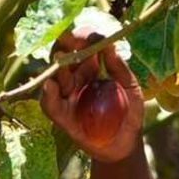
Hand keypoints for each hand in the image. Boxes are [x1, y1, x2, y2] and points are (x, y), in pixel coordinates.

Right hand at [40, 29, 144, 163]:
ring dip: (58, 68)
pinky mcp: (62, 116)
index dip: (81, 36)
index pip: (81, 46)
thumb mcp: (131, 87)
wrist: (125, 144)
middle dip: (65, 46)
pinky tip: (52, 85)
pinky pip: (50, 104)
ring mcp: (67, 96)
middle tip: (69, 40)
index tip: (87, 34)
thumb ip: (119, 67)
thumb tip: (109, 43)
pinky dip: (47, 94)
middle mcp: (76, 78)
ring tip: (62, 59)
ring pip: (55, 77)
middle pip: (62, 56)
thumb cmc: (130, 112)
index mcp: (93, 67)